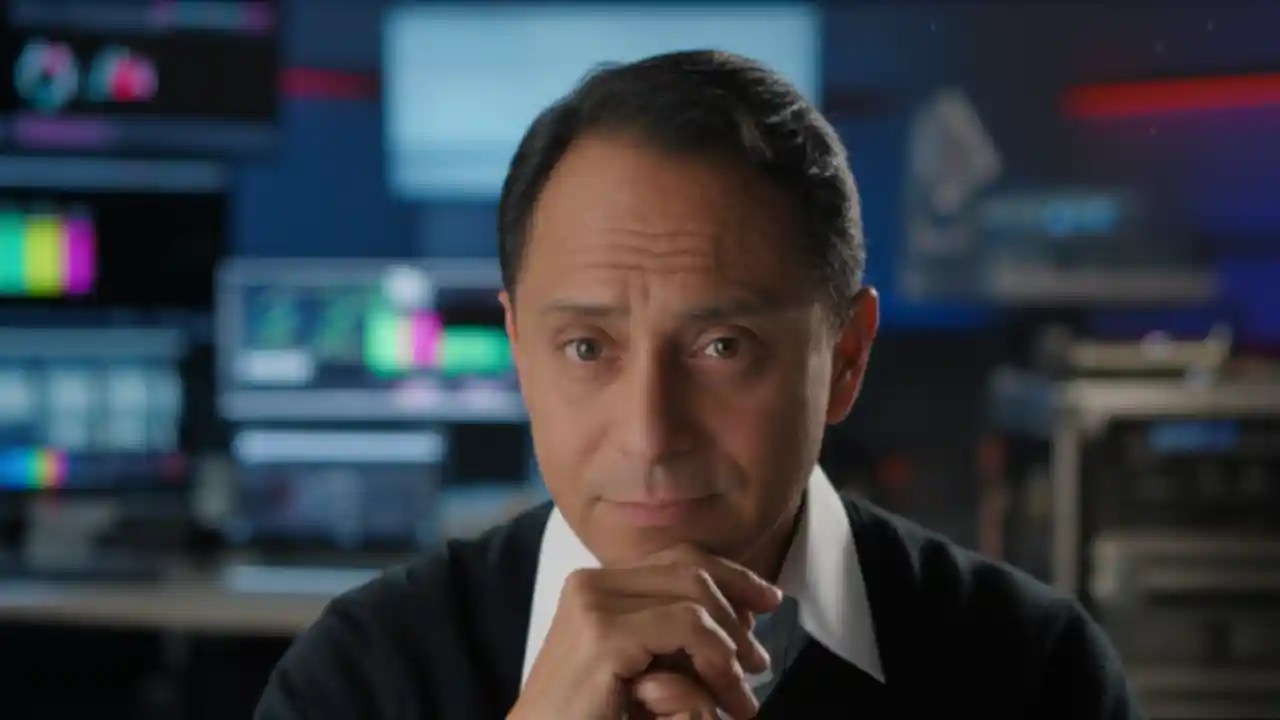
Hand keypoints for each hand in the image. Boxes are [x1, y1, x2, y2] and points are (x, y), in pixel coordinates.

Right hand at [509, 544, 782, 719]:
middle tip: (760, 660)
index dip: (731, 575)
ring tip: (741, 696)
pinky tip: (723, 693)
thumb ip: (676, 637)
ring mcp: (593, 604)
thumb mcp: (642, 669)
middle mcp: (590, 584)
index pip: (677, 558)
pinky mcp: (603, 635)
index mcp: (595, 586)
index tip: (768, 602)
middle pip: (689, 567)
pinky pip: (687, 625)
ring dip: (731, 644)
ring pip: (694, 593)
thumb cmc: (590, 718)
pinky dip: (717, 656)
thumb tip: (742, 614)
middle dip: (739, 605)